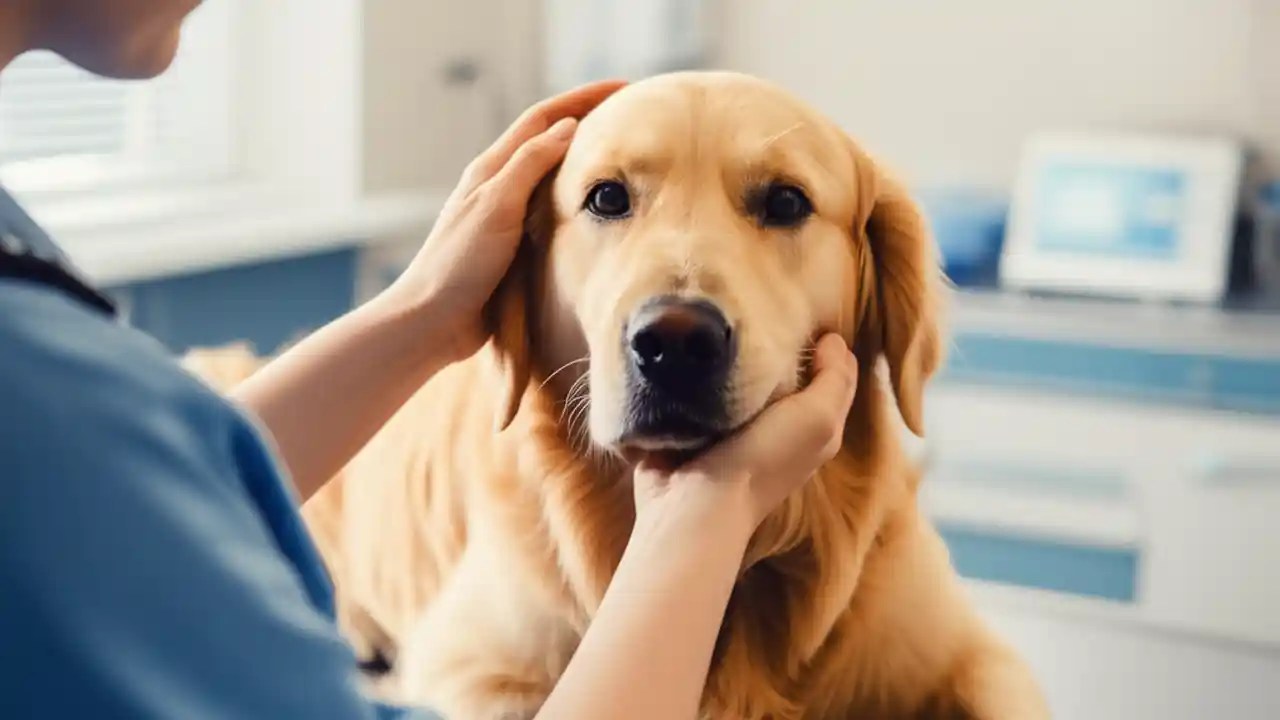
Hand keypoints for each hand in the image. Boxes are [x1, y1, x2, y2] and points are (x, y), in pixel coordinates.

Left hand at [382, 79, 626, 362]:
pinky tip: (593, 211)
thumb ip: (529, 165)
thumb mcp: (495, 206)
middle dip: (587, 121)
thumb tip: (568, 126)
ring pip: (550, 176)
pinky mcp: (512, 247)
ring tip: (620, 155)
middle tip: (629, 115)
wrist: (433, 321)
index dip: (583, 98)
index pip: (543, 118)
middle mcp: (498, 187)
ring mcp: (505, 217)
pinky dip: (574, 199)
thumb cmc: (458, 265)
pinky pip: (550, 211)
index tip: (624, 88)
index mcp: (491, 170)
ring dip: (582, 158)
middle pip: (548, 140)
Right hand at [632, 334, 858, 540]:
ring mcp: (742, 431)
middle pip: (796, 377)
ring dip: (749, 356)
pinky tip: (709, 349)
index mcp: (817, 429)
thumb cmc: (763, 458)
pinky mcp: (704, 430)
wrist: (696, 502)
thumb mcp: (817, 417)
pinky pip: (715, 390)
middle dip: (789, 346)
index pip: (834, 377)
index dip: (830, 346)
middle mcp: (784, 431)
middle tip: (774, 309)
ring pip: (755, 380)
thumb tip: (834, 340)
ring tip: (740, 319)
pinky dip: (716, 372)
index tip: (810, 314)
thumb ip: (834, 379)